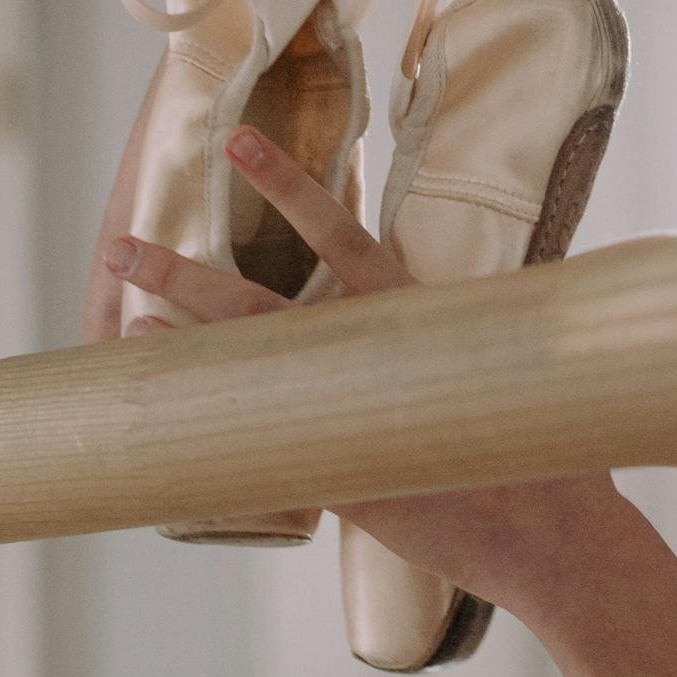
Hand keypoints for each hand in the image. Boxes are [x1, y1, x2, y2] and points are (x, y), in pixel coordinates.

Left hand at [99, 121, 618, 617]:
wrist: (555, 534)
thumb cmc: (532, 447)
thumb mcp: (485, 366)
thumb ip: (435, 338)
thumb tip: (405, 321)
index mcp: (413, 316)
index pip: (340, 236)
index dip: (287, 185)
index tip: (237, 141)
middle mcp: (377, 357)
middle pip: (258, 306)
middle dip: (186, 272)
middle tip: (121, 245)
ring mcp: (355, 419)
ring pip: (248, 373)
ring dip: (181, 345)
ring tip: (124, 317)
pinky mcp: (345, 482)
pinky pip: (265, 451)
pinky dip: (213, 430)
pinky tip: (167, 417)